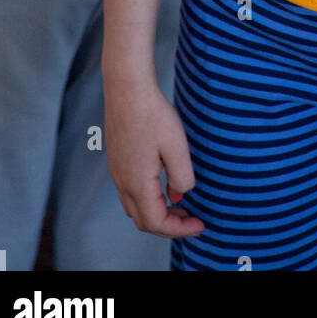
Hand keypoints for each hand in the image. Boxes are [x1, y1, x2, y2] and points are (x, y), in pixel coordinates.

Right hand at [105, 76, 204, 238]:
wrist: (127, 87)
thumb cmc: (152, 113)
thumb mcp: (177, 146)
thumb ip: (181, 177)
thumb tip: (179, 194)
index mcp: (138, 184)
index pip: (156, 223)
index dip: (180, 229)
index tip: (200, 224)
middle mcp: (122, 182)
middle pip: (143, 221)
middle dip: (168, 226)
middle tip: (192, 219)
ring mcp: (117, 172)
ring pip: (134, 208)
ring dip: (157, 213)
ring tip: (180, 205)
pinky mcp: (116, 160)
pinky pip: (130, 192)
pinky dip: (148, 200)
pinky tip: (164, 185)